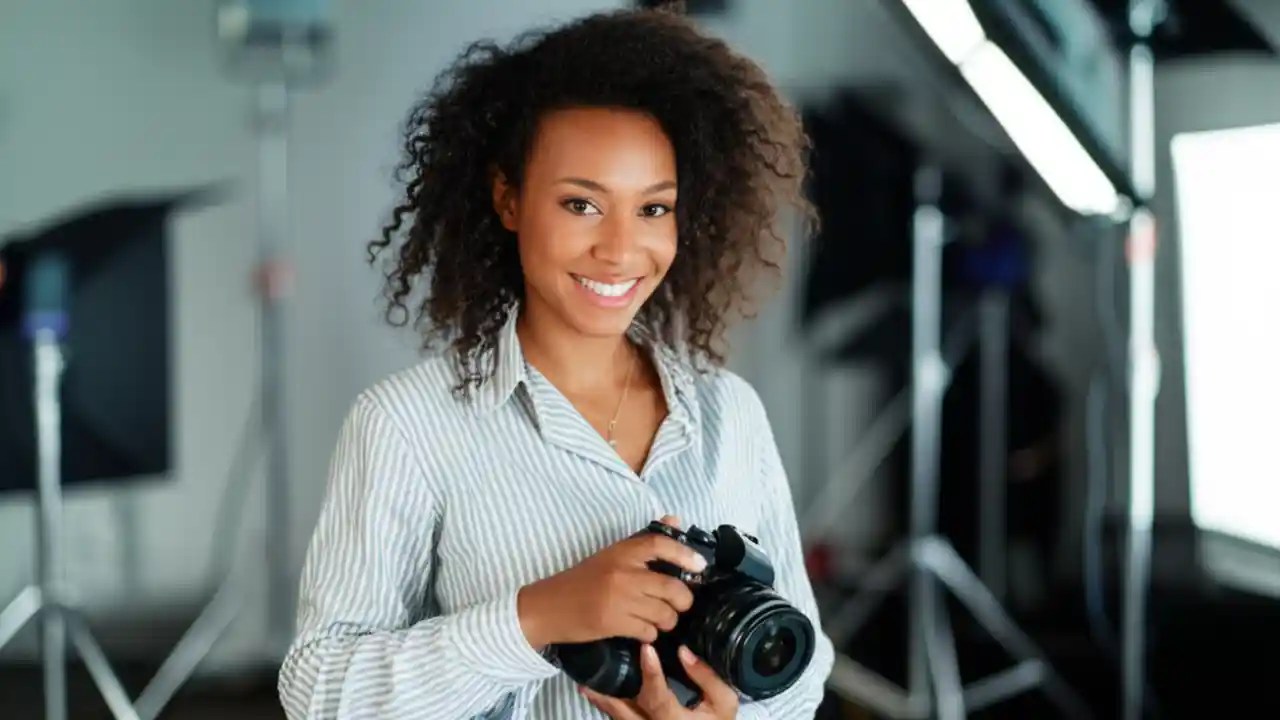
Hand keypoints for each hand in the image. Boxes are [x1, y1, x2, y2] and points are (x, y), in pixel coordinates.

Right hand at [518, 516, 701, 647]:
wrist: (549, 607)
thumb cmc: (582, 580)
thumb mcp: (611, 556)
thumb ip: (644, 543)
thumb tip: (675, 519)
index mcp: (621, 552)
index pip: (659, 545)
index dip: (685, 554)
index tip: (700, 566)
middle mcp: (622, 573)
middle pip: (671, 587)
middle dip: (683, 600)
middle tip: (679, 604)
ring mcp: (618, 599)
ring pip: (664, 613)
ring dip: (667, 620)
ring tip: (659, 619)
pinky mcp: (613, 623)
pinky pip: (649, 631)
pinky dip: (650, 633)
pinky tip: (642, 629)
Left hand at [579, 643, 739, 718]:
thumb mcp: (724, 703)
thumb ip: (707, 678)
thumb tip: (684, 651)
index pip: (659, 699)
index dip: (652, 675)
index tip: (647, 649)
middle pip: (627, 715)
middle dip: (609, 696)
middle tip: (592, 676)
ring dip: (603, 703)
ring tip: (586, 686)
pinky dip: (610, 708)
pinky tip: (598, 693)